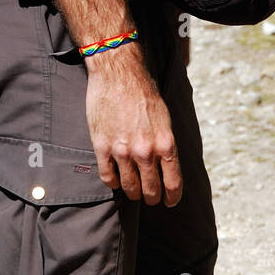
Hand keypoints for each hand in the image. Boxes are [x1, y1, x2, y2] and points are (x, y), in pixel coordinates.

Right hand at [85, 45, 182, 206]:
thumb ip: (165, 144)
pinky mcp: (102, 146)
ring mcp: (122, 150)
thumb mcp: (164, 118)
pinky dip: (113, 183)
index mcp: (165, 143)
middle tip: (151, 197)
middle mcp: (145, 151)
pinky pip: (108, 177)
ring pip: (129, 187)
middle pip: (151, 190)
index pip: (173, 183)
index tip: (170, 202)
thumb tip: (166, 167)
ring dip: (133, 193)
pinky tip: (116, 179)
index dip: (172, 198)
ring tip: (133, 191)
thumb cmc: (143, 92)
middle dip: (152, 197)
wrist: (118, 72)